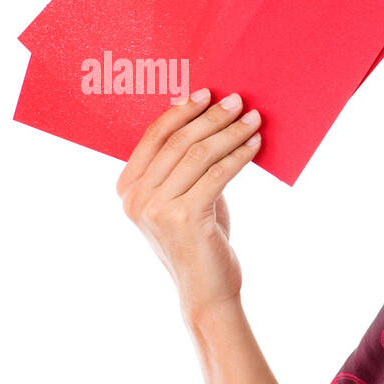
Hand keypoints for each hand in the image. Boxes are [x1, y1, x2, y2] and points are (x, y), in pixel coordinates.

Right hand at [116, 88, 262, 320]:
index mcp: (127, 188)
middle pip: (177, 141)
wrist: (208, 290)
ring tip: (254, 119)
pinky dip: (239, 155)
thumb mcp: (184, 198)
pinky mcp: (183, 217)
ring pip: (198, 154)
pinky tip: (255, 145)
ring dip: (230, 132)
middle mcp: (135, 198)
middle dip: (211, 117)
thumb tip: (209, 120)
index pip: (153, 137)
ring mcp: (156, 208)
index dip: (180, 111)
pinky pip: (217, 173)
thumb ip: (185, 167)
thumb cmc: (200, 242)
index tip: (207, 93)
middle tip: (239, 102)